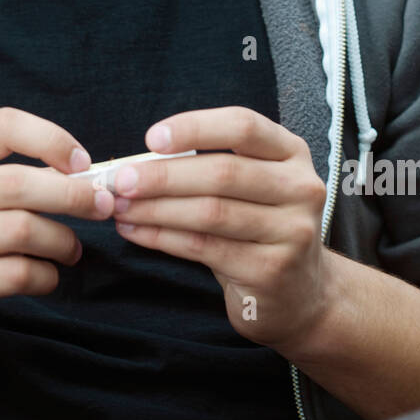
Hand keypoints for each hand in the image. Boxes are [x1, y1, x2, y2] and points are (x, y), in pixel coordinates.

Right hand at [0, 107, 113, 357]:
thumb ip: (27, 177)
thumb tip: (92, 179)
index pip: (3, 126)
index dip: (50, 139)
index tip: (84, 164)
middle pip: (17, 183)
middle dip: (73, 195)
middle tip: (103, 207)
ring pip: (22, 230)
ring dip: (63, 241)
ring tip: (72, 249)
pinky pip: (19, 274)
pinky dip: (48, 275)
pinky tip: (48, 274)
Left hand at [108, 106, 330, 354]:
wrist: (299, 293)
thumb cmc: (259, 228)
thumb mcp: (250, 186)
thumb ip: (208, 166)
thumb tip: (137, 162)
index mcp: (292, 154)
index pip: (243, 126)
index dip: (195, 128)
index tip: (151, 138)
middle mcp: (300, 188)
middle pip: (223, 172)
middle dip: (163, 176)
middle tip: (120, 180)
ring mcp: (291, 231)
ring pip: (210, 212)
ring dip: (155, 208)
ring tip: (120, 207)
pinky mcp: (271, 270)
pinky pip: (204, 247)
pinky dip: (162, 237)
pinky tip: (136, 231)